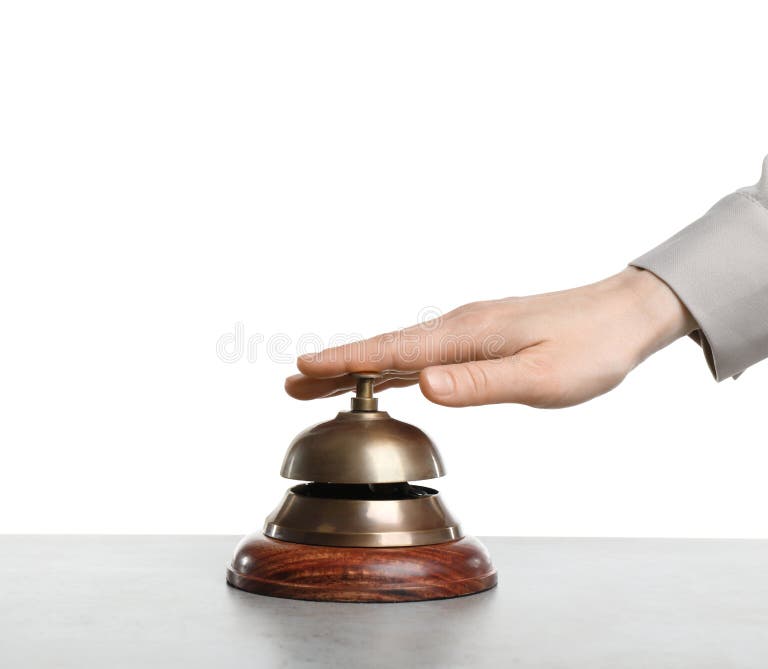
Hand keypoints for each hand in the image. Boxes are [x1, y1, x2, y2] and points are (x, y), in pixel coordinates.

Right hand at [285, 268, 696, 407]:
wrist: (623, 315)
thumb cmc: (589, 348)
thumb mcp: (540, 375)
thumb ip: (480, 382)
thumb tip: (423, 385)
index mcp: (465, 336)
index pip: (391, 351)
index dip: (344, 362)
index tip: (301, 369)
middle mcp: (459, 328)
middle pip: (385, 349)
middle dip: (337, 365)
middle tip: (292, 382)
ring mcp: (468, 331)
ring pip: (401, 351)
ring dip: (360, 366)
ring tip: (323, 381)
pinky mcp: (481, 338)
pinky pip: (424, 353)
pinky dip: (393, 365)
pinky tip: (389, 376)